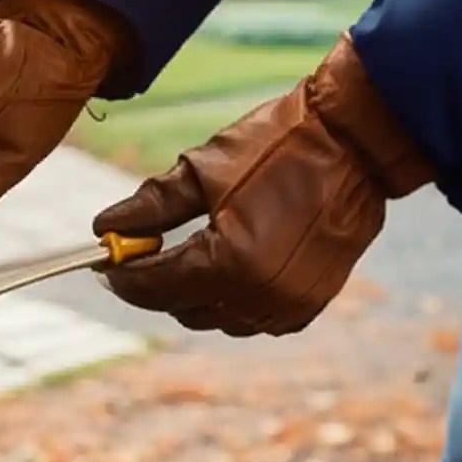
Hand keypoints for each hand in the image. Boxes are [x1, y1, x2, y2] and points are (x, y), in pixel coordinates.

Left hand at [93, 34, 434, 335]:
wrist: (357, 141)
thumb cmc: (278, 144)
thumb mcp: (202, 169)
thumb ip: (151, 207)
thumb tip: (104, 228)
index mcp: (227, 262)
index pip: (154, 286)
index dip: (123, 275)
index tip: (105, 260)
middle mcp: (257, 295)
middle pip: (181, 307)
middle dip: (155, 283)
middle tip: (141, 251)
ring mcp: (288, 305)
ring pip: (216, 318)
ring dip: (192, 294)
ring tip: (185, 254)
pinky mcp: (310, 304)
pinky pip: (253, 319)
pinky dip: (231, 300)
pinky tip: (226, 266)